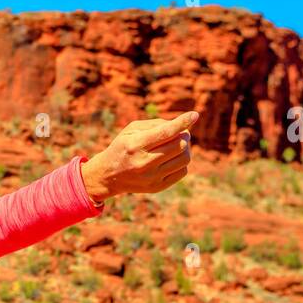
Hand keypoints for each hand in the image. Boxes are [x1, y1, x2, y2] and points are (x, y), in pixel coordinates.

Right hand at [81, 111, 197, 201]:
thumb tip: (182, 126)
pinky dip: (181, 162)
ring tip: (178, 145)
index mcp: (135, 145)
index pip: (165, 132)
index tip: (194, 115)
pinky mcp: (157, 187)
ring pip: (184, 159)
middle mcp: (143, 163)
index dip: (182, 122)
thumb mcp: (131, 130)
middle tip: (180, 133)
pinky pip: (182, 171)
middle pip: (179, 145)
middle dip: (184, 135)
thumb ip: (156, 124)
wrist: (108, 175)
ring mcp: (151, 178)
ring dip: (185, 148)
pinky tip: (172, 158)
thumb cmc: (123, 147)